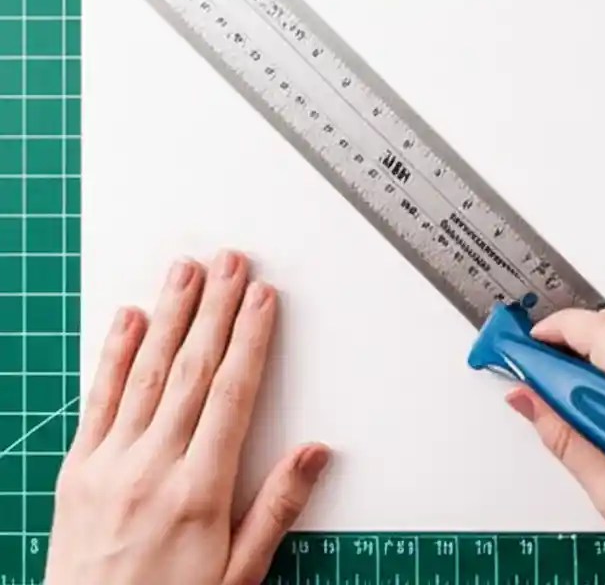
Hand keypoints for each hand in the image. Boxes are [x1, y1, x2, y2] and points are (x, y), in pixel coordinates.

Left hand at [46, 250, 330, 584]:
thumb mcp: (240, 573)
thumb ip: (277, 508)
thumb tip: (315, 454)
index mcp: (200, 491)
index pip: (232, 394)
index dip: (251, 340)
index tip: (263, 299)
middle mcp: (152, 467)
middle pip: (192, 370)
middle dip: (216, 310)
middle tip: (232, 263)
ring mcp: (109, 464)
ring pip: (146, 373)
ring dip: (170, 315)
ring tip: (186, 271)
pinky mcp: (76, 470)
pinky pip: (98, 399)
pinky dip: (114, 354)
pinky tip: (128, 319)